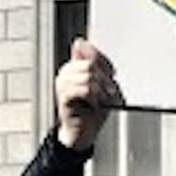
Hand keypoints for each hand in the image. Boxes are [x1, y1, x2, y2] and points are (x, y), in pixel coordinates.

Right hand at [55, 38, 122, 152]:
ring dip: (101, 91)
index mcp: (74, 66)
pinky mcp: (64, 96)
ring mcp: (62, 84)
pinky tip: (95, 105)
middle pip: (90, 64)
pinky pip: (85, 89)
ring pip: (88, 76)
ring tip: (103, 101)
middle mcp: (66, 72)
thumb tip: (80, 42)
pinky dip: (95, 98)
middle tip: (110, 93)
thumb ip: (94, 64)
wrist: (83, 133)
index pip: (90, 53)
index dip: (105, 64)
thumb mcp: (100, 84)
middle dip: (105, 80)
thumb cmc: (92, 110)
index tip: (113, 75)